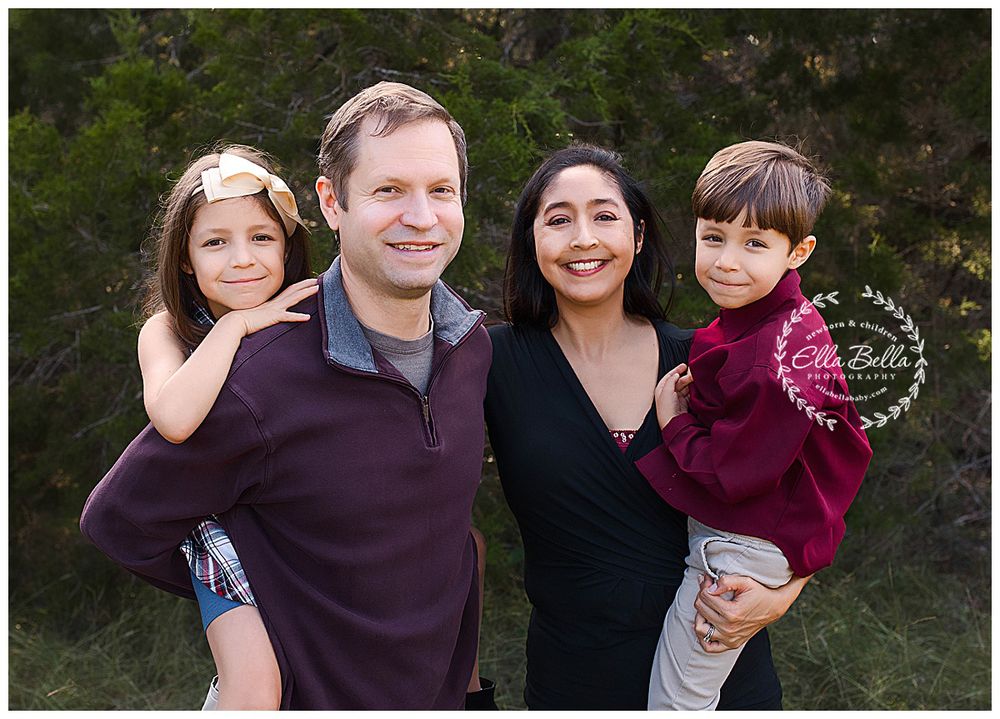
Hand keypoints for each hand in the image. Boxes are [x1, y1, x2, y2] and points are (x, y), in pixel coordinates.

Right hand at [227, 278, 318, 335]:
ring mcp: (275, 309)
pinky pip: (287, 316)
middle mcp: (275, 303)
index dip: (300, 286)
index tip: (309, 282)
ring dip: (306, 293)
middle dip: (306, 285)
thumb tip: (270, 315)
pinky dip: (297, 316)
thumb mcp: (259, 314)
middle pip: (294, 291)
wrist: (234, 322)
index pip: (289, 291)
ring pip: (293, 299)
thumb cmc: (244, 320)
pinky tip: (307, 318)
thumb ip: (266, 313)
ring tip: (317, 289)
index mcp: (273, 302)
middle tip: (318, 280)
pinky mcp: (273, 317)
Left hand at [654, 362, 690, 429]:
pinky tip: (696, 387)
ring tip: (696, 379)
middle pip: (678, 381)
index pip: (669, 376)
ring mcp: (676, 398)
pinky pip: (688, 394)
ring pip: (684, 387)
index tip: (684, 366)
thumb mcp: (666, 391)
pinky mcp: (683, 403)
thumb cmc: (666, 408)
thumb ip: (671, 380)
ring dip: (690, 383)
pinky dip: (692, 390)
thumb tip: (676, 374)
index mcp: (661, 389)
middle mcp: (668, 393)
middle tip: (693, 374)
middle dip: (685, 377)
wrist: (673, 423)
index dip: (676, 370)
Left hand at [692, 573, 807, 652]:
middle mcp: (729, 628)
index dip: (704, 584)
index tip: (708, 579)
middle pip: (700, 609)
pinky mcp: (731, 644)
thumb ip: (726, 581)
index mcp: (732, 613)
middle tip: (708, 587)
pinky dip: (703, 636)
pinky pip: (709, 646)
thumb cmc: (759, 593)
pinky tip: (706, 623)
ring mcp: (729, 639)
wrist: (774, 607)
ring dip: (699, 614)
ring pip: (700, 628)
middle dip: (701, 594)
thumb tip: (709, 587)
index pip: (705, 596)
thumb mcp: (745, 581)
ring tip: (707, 605)